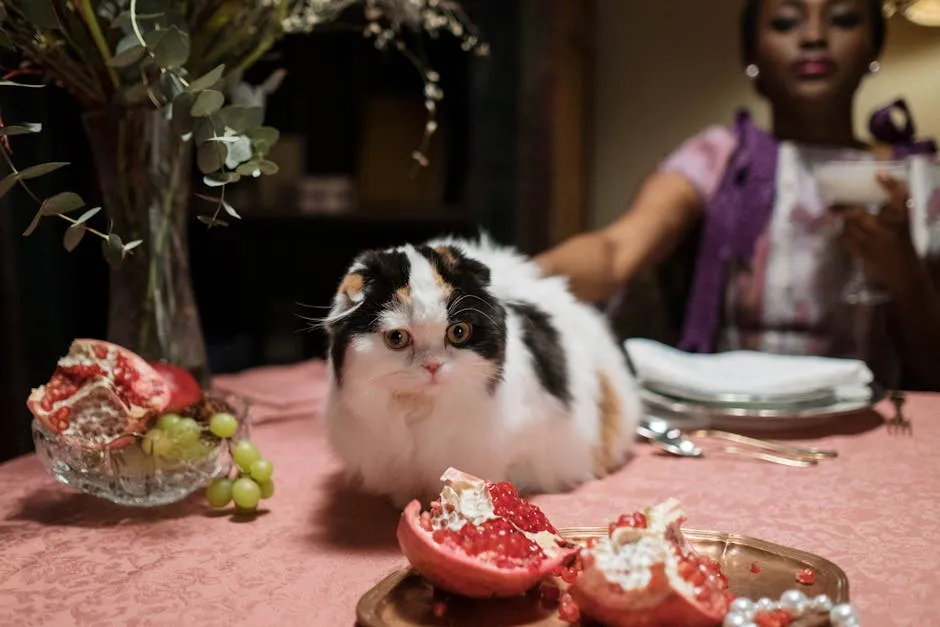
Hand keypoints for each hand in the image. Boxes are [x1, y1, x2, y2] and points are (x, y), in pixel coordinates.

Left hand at [832, 172, 924, 294]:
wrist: (905, 275)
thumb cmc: (902, 247)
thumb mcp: (903, 226)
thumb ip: (891, 211)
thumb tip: (875, 192)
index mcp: (901, 220)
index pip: (900, 198)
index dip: (891, 185)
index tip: (879, 174)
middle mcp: (888, 230)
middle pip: (860, 215)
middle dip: (844, 209)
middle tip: (833, 204)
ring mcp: (874, 243)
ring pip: (849, 227)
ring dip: (842, 223)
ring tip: (839, 220)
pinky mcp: (863, 254)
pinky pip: (845, 240)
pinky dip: (842, 234)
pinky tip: (844, 233)